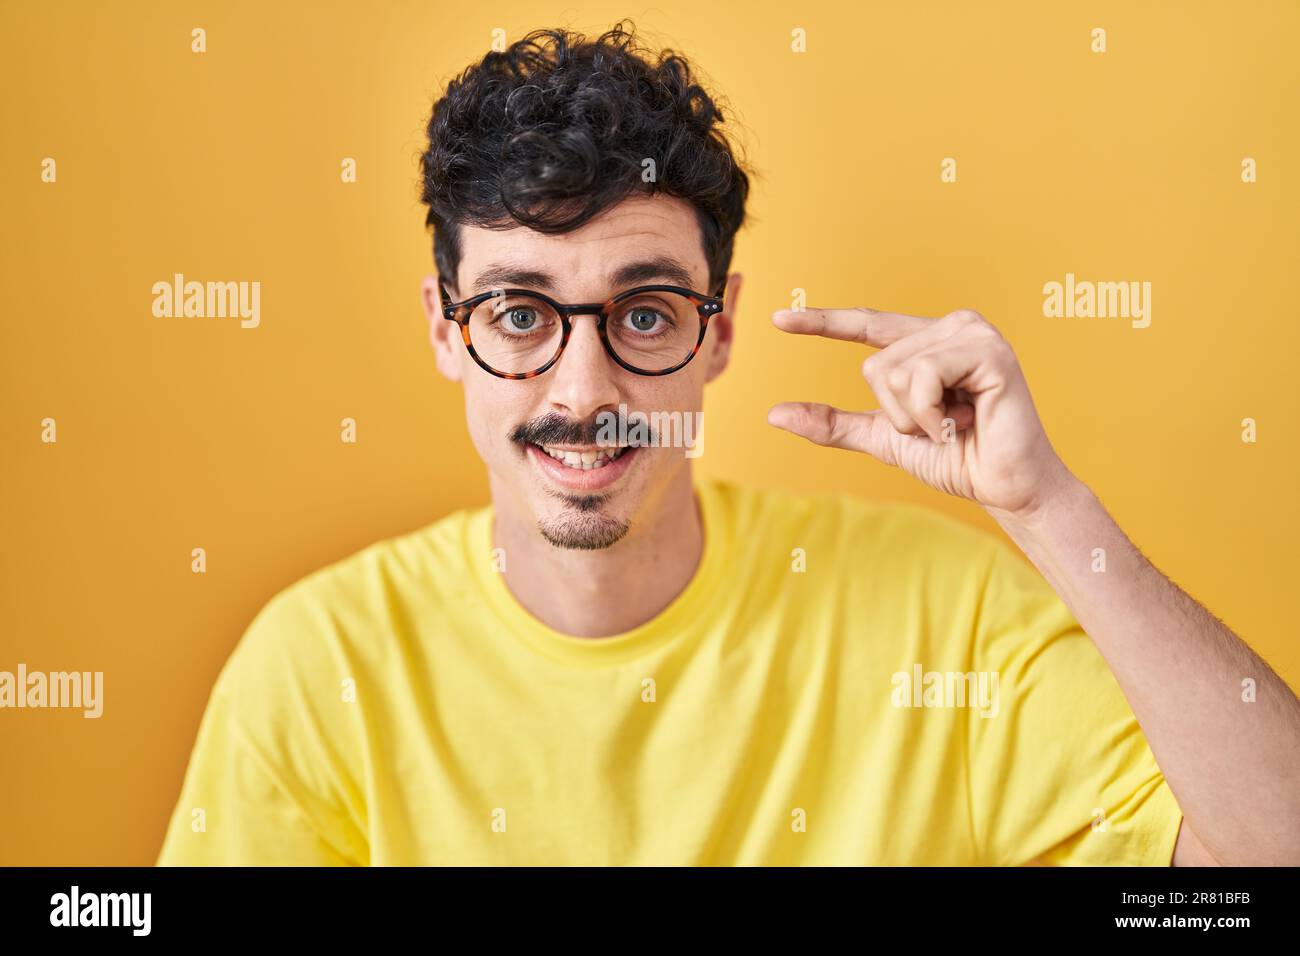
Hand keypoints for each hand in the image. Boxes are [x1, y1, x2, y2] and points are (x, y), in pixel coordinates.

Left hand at [767, 306, 1074, 518]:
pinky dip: (932, 414)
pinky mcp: (989, 350)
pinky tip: (966, 421)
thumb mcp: (884, 437)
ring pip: (893, 372)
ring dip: (916, 417)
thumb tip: (775, 414)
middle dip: (896, 413)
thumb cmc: (957, 459)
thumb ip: (834, 423)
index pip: (867, 325)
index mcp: (928, 340)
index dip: (823, 322)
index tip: (778, 321)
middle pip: (874, 365)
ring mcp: (972, 333)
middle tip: (941, 426)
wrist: (1005, 487)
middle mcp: (951, 326)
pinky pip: (922, 378)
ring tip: (955, 423)